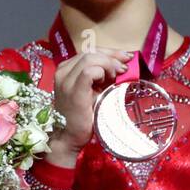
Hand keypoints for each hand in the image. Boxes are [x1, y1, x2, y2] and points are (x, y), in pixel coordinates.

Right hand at [47, 47, 132, 165]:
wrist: (70, 137)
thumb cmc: (83, 116)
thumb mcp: (93, 91)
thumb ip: (102, 77)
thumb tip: (123, 65)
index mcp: (66, 70)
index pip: (88, 52)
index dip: (109, 52)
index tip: (125, 58)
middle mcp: (63, 72)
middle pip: (90, 52)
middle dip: (111, 56)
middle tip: (125, 68)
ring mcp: (65, 80)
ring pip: (89, 58)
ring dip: (108, 64)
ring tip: (116, 77)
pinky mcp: (73, 90)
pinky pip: (88, 71)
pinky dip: (102, 72)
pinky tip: (107, 82)